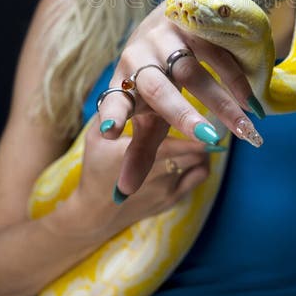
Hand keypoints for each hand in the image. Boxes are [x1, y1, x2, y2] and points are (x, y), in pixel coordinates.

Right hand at [73, 115, 211, 232]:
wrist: (95, 214)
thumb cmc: (94, 168)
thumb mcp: (95, 137)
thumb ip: (109, 111)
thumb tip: (127, 82)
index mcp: (136, 156)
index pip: (174, 143)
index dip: (191, 128)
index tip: (198, 112)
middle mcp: (156, 175)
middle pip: (194, 151)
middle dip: (199, 132)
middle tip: (201, 113)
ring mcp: (167, 188)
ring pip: (199, 161)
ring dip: (201, 145)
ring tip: (197, 127)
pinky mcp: (174, 198)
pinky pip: (199, 175)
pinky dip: (201, 161)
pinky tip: (195, 149)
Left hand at [95, 1, 263, 197]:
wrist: (167, 21)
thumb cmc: (156, 81)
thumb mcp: (147, 116)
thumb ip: (138, 152)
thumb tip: (121, 195)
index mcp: (124, 83)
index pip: (114, 100)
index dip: (113, 115)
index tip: (107, 133)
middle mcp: (140, 58)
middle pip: (159, 89)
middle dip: (184, 114)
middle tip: (209, 139)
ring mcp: (166, 39)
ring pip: (193, 73)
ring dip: (222, 103)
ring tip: (246, 131)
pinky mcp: (192, 25)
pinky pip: (216, 54)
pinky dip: (235, 80)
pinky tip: (251, 105)